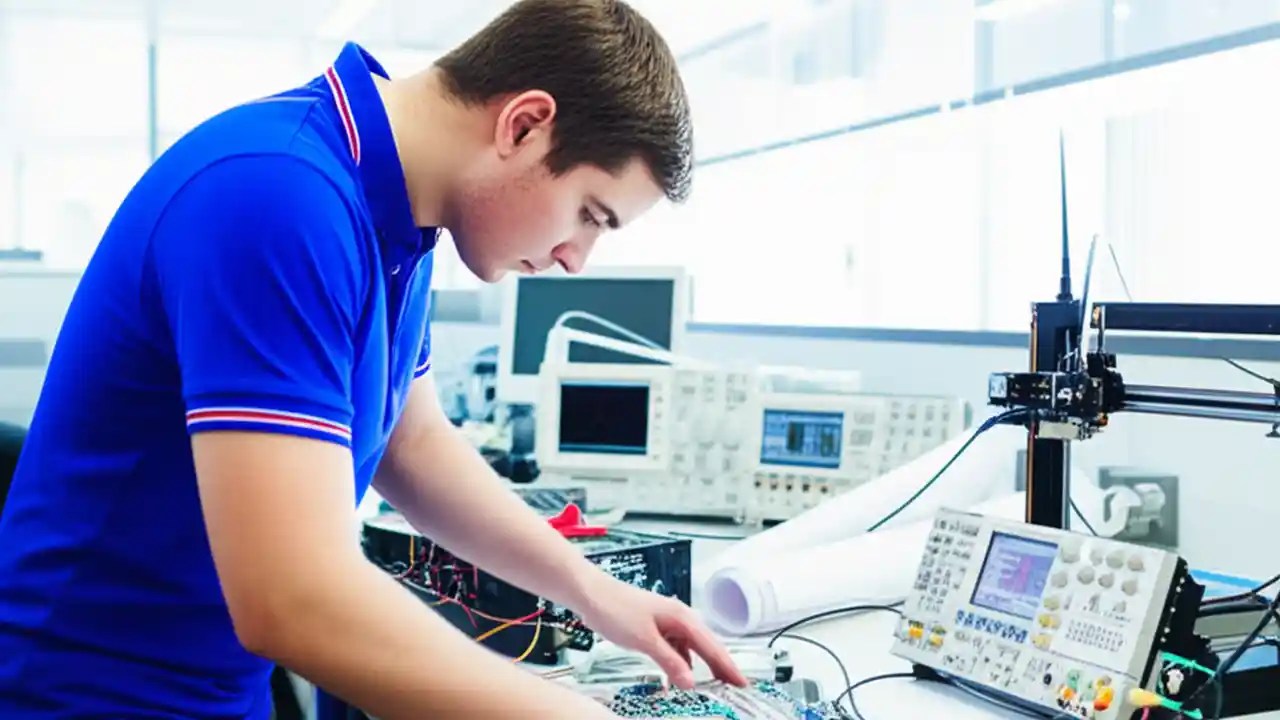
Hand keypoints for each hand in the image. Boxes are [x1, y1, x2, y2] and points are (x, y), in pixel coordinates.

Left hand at [574, 575, 748, 689]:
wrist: (591, 593)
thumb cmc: (616, 609)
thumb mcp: (645, 640)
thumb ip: (670, 662)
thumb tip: (692, 683)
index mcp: (683, 618)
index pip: (713, 647)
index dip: (729, 667)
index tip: (743, 683)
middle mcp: (680, 618)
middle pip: (706, 647)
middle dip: (720, 668)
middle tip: (735, 688)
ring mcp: (667, 622)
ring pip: (690, 649)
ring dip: (698, 667)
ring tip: (710, 687)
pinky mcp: (655, 627)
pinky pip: (674, 648)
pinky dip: (678, 663)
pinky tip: (675, 677)